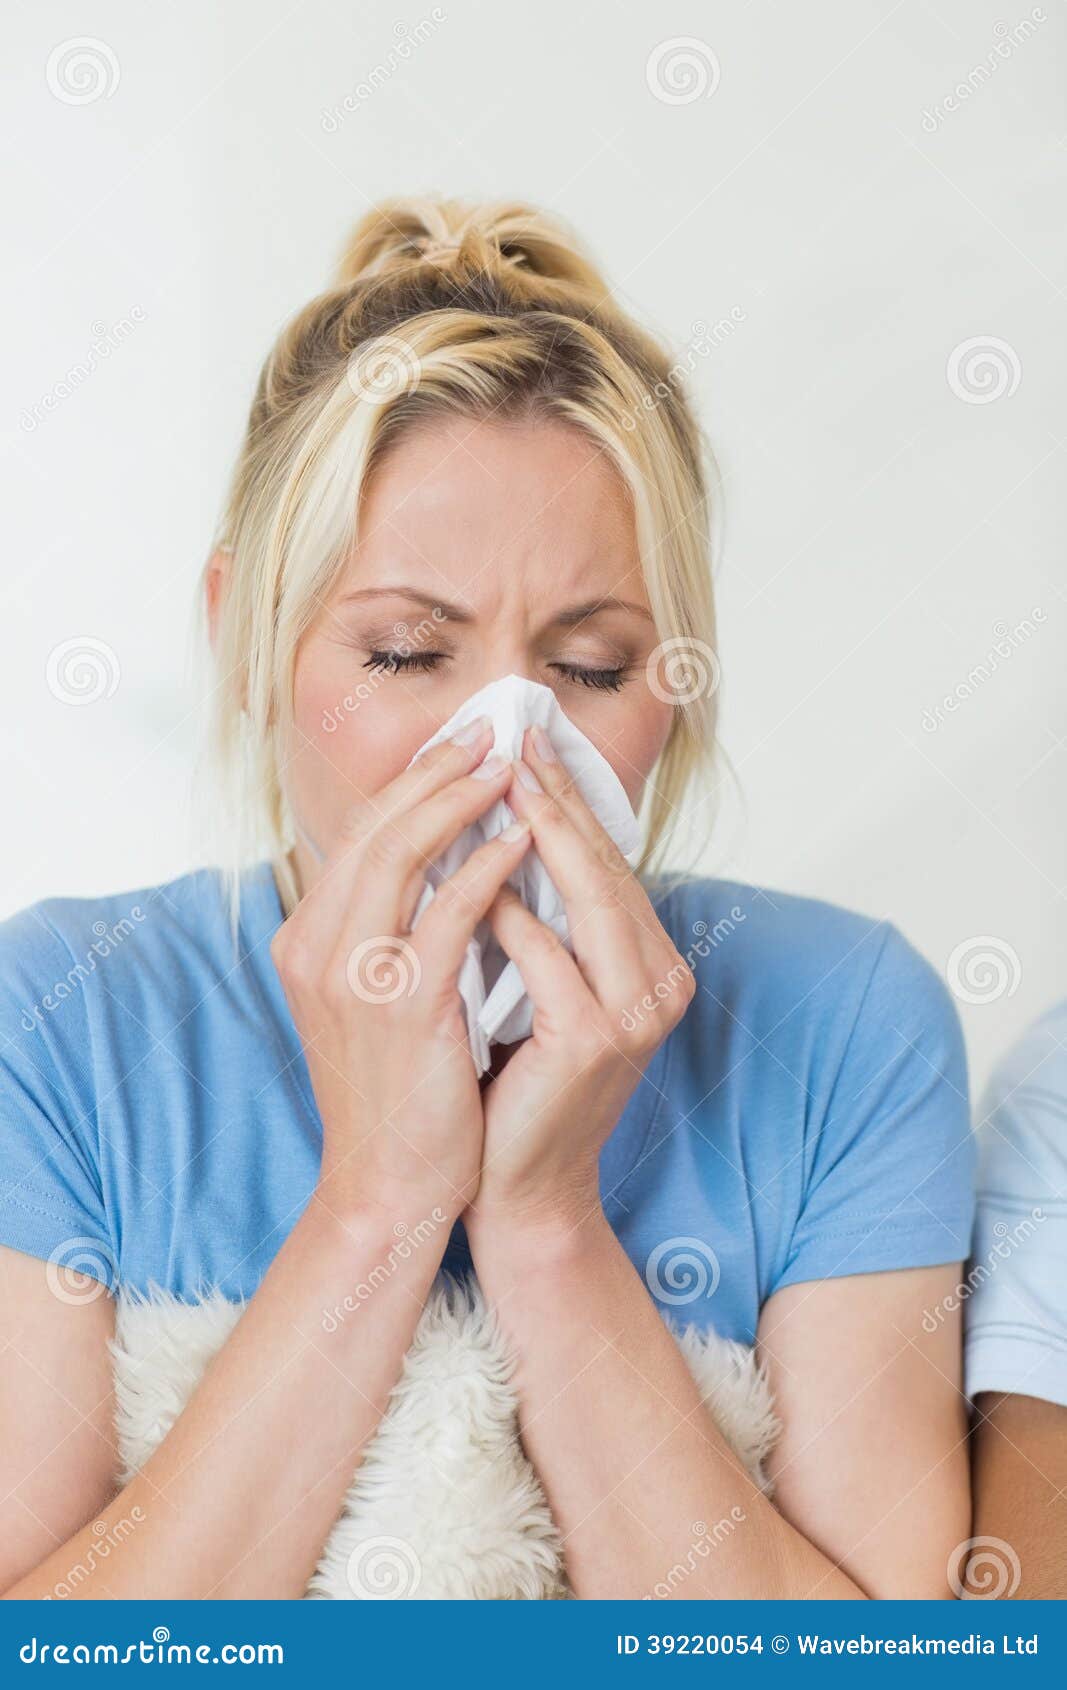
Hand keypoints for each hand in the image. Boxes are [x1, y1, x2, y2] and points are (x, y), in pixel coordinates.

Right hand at [269, 721, 532, 1226]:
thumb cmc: (399, 1095)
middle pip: (375, 826)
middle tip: (492, 730)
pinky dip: (486, 867)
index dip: (412, 782)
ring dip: (461, 798)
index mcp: (307, 940)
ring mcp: (353, 973)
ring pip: (401, 852)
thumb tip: (443, 865)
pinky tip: (522, 840)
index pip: (359, 835)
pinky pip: (446, 912)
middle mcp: (316, 946)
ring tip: (511, 766)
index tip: (461, 744)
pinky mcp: (400, 1003)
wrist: (388, 1188)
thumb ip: (392, 933)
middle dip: (437, 770)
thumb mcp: (375, 1001)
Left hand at [468, 725, 695, 1238]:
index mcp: (651, 962)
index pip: (607, 862)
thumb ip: (541, 917)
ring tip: (497, 782)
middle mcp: (660, 982)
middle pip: (605, 867)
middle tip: (514, 736)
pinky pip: (546, 958)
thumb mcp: (538, 986)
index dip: (567, 799)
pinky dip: (510, 916)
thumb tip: (501, 822)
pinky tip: (474, 880)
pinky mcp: (593, 1041)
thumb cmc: (514, 1082)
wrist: (516, 1187)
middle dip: (556, 797)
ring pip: (588, 899)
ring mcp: (636, 1013)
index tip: (526, 741)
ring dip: (539, 836)